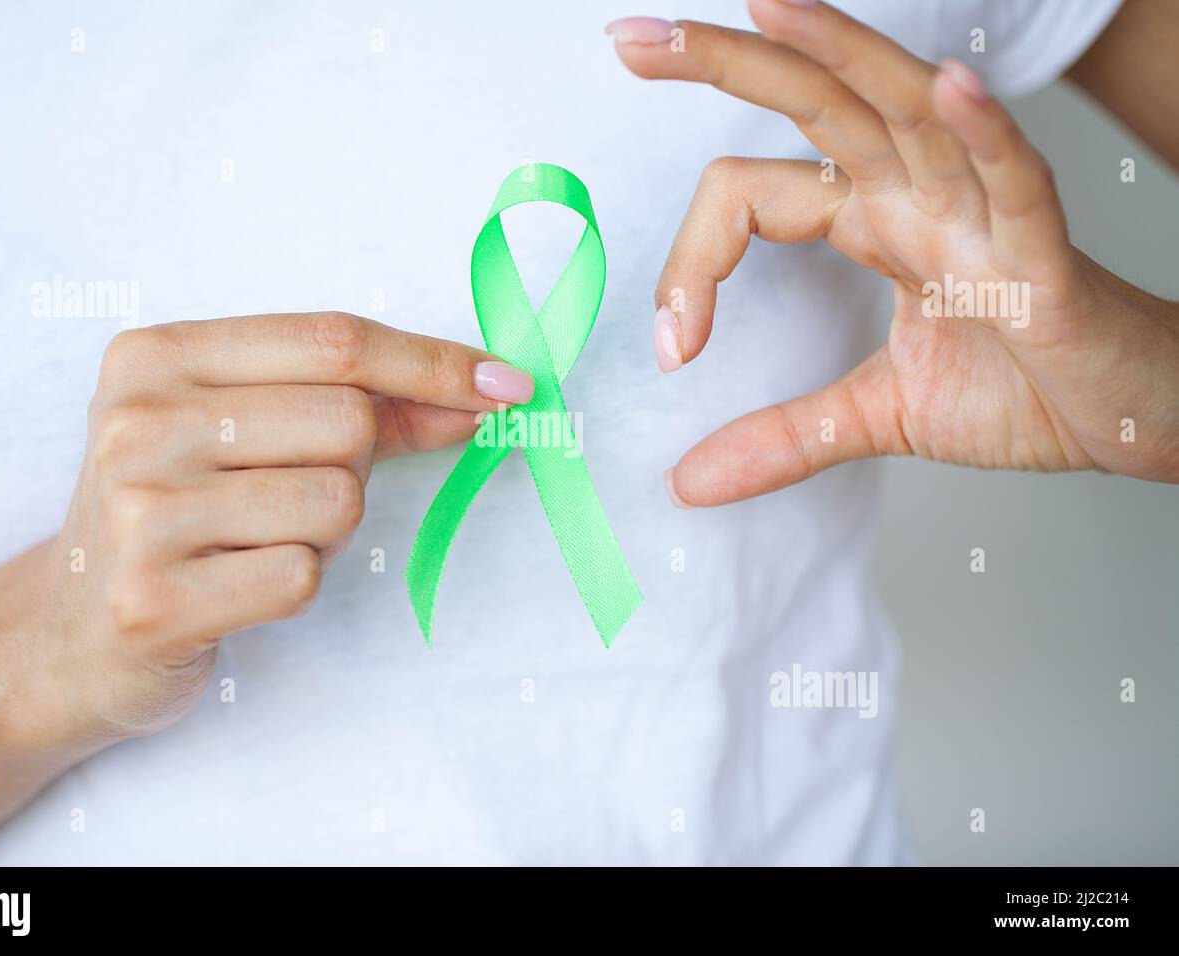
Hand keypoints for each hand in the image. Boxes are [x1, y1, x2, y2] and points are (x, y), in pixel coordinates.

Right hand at [43, 312, 532, 737]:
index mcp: (155, 356)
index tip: (508, 385)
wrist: (66, 628)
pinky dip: (296, 584)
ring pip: (335, 501)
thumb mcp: (239, 429)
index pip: (333, 341)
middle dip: (356, 462)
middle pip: (346, 420)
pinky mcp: (154, 599)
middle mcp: (138, 422)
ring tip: (252, 537)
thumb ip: (357, 402)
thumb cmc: (177, 511)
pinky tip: (236, 584)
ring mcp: (139, 512)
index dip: (434, 363)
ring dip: (324, 530)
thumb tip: (485, 393)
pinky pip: (302, 576)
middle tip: (291, 490)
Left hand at [608, 2, 1178, 505]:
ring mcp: (981, 213)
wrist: (1130, 418)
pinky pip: (1015, 179)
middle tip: (630, 38)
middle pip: (815, 104)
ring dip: (837, 51)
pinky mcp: (1044, 254)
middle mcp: (919, 196)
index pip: (755, 196)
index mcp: (876, 221)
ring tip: (768, 3)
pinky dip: (985, 134)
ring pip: (903, 110)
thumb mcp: (877, 417)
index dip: (694, 263)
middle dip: (726, 63)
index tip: (671, 348)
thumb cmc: (1025, 392)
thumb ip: (783, 439)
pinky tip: (950, 88)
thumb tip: (688, 484)